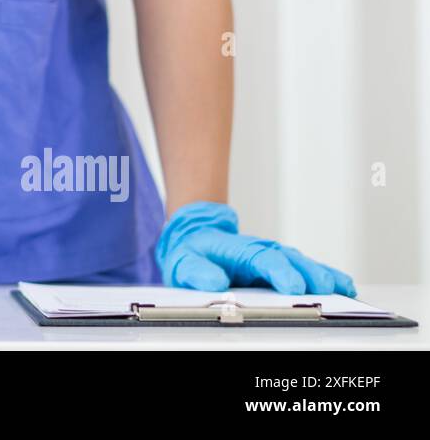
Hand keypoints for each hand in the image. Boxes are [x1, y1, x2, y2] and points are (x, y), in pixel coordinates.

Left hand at [156, 201, 355, 295]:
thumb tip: (214, 282)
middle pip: (288, 259)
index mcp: (237, 248)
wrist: (196, 238)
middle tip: (324, 289)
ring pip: (302, 263)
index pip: (260, 258)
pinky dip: (326, 276)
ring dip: (322, 275)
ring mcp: (273, 259)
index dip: (279, 271)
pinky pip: (306, 270)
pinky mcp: (281, 268)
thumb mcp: (184, 261)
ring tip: (343, 288)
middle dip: (307, 273)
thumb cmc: (192, 252)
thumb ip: (196, 271)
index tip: (293, 286)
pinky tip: (344, 286)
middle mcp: (260, 251)